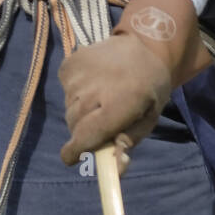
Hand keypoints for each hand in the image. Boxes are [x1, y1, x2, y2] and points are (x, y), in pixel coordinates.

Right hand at [59, 34, 172, 166]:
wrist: (142, 46)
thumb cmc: (149, 88)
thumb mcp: (149, 117)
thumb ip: (130, 141)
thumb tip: (116, 168)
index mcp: (121, 102)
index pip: (89, 133)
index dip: (77, 149)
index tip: (70, 159)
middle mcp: (96, 87)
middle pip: (76, 124)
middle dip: (84, 132)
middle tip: (100, 125)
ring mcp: (79, 74)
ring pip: (70, 109)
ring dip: (81, 113)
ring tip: (101, 100)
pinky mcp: (69, 64)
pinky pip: (65, 91)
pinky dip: (76, 95)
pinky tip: (94, 85)